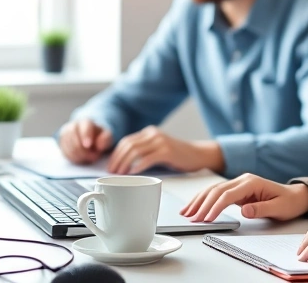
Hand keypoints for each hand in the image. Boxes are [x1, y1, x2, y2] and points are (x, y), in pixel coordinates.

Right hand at [58, 119, 111, 163]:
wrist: (90, 138)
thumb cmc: (100, 137)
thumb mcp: (107, 136)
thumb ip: (106, 139)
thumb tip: (100, 145)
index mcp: (86, 122)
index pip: (84, 127)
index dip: (86, 136)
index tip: (88, 145)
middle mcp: (73, 126)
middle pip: (74, 138)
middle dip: (83, 151)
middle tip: (94, 157)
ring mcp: (65, 135)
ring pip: (69, 147)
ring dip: (80, 156)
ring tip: (90, 158)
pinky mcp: (62, 144)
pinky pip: (65, 153)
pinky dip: (74, 158)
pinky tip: (82, 158)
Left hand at [107, 126, 223, 174]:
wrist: (198, 155)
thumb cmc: (176, 157)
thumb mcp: (157, 150)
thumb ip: (143, 152)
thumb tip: (123, 166)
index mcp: (149, 132)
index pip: (126, 141)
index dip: (115, 154)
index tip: (110, 166)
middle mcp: (153, 134)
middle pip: (128, 145)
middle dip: (117, 160)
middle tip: (112, 172)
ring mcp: (161, 141)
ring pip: (135, 150)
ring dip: (125, 163)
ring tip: (121, 174)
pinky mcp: (168, 151)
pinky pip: (148, 158)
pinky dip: (138, 165)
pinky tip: (133, 172)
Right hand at [180, 173, 307, 222]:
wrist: (296, 196)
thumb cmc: (289, 202)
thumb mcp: (279, 208)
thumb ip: (261, 209)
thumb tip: (244, 210)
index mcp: (251, 182)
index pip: (228, 194)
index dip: (215, 206)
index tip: (205, 218)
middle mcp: (242, 180)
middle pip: (216, 190)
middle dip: (202, 204)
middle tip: (190, 218)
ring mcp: (238, 184)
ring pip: (213, 190)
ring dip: (198, 201)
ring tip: (186, 213)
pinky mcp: (236, 190)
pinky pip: (216, 194)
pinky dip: (204, 200)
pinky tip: (195, 207)